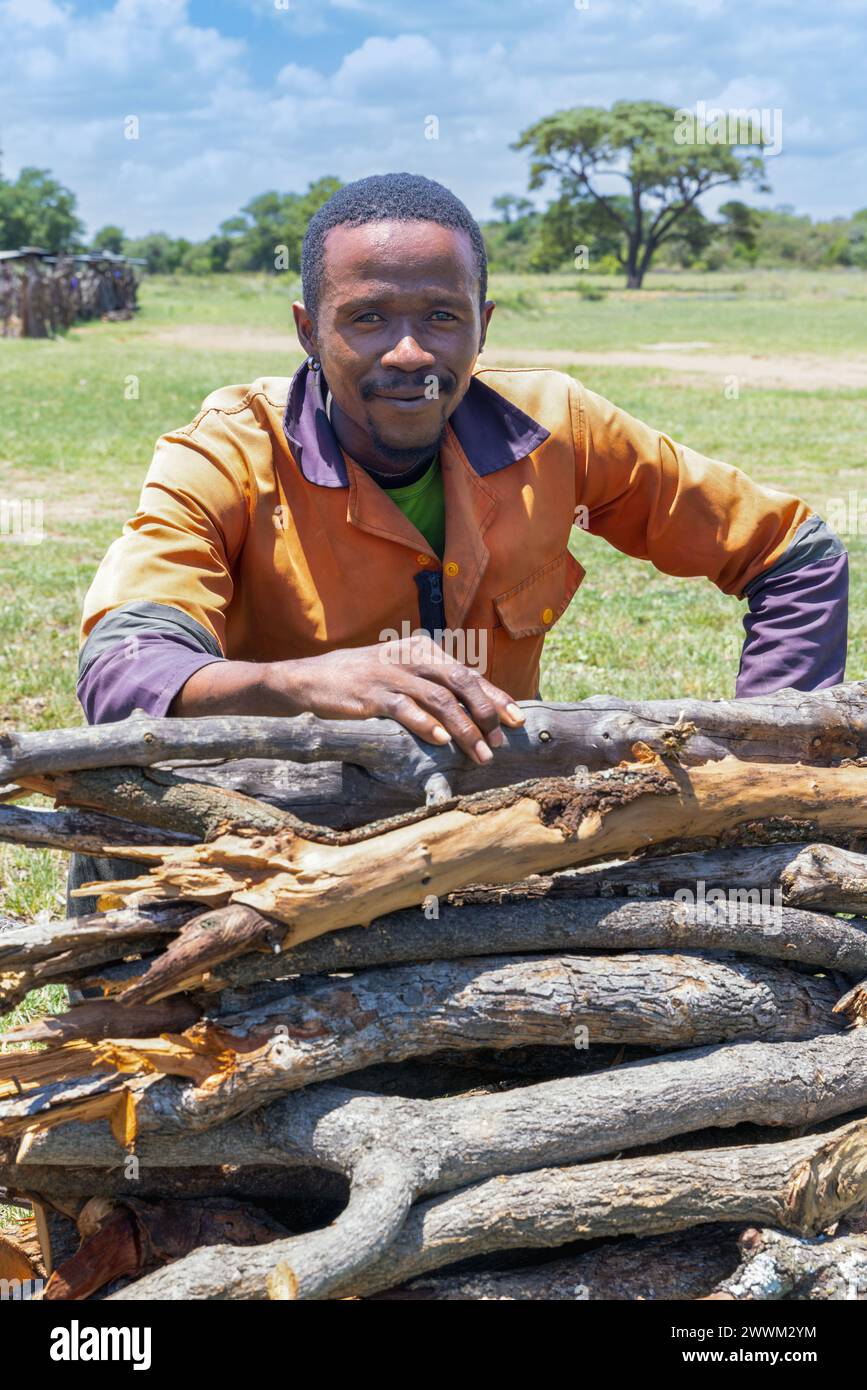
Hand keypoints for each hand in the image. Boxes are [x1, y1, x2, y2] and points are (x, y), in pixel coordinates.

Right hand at [272, 634, 524, 764]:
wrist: (311, 679)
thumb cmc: (362, 681)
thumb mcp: (401, 673)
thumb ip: (432, 685)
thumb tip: (472, 712)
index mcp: (424, 650)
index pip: (469, 674)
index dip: (496, 697)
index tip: (518, 720)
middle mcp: (412, 657)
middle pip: (462, 682)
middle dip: (487, 713)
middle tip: (502, 741)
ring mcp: (392, 674)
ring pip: (440, 700)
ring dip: (464, 729)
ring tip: (480, 753)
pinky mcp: (372, 693)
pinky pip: (406, 709)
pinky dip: (426, 725)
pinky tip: (442, 741)